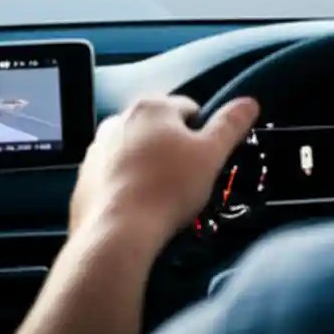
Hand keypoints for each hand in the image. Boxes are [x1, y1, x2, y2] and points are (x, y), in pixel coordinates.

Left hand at [70, 95, 259, 243]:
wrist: (118, 231)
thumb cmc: (168, 188)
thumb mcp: (211, 155)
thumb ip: (230, 125)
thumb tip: (248, 102)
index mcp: (151, 107)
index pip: (190, 110)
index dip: (203, 136)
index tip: (205, 161)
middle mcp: (119, 119)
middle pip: (159, 130)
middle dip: (173, 150)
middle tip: (185, 180)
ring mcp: (97, 148)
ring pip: (135, 152)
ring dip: (149, 166)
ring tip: (161, 196)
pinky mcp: (84, 176)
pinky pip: (114, 174)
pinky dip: (126, 184)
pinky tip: (138, 205)